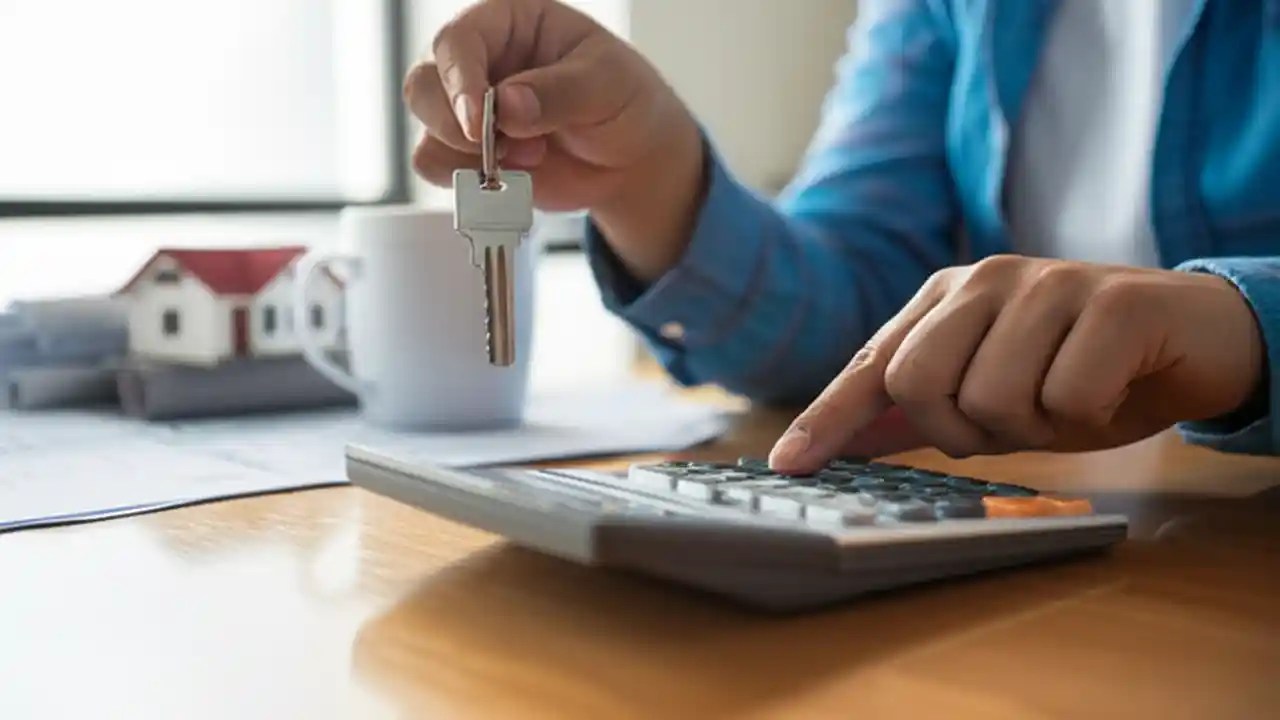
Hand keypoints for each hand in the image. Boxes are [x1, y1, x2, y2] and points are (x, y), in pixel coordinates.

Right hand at [403, 0, 705, 280]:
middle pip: (423, 84)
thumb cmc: (625, 101)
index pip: (458, 41)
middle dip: (453, 124)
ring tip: (530, 157)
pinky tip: (517, 176)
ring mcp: (470, 110)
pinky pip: (440, 168)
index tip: (476, 121)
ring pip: (427, 131)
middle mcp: (480, 62)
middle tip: (503, 146)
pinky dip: (470, 181)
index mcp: (509, 23)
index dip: (459, 80)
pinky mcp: (471, 154)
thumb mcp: (606, 85)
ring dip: (468, 157)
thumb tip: (506, 104)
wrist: (634, 159)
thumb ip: (559, 92)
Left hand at [769, 256, 1266, 472]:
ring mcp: (1049, 282)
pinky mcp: (1113, 301)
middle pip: (917, 384)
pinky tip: (1112, 387)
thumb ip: (918, 412)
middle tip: (1014, 420)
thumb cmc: (1079, 368)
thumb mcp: (991, 393)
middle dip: (961, 429)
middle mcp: (985, 278)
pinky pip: (1065, 400)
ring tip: (1066, 399)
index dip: (827, 418)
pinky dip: (1089, 416)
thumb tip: (838, 442)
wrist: (1193, 338)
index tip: (789, 464)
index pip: (871, 366)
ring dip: (1033, 427)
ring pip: (992, 399)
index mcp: (944, 298)